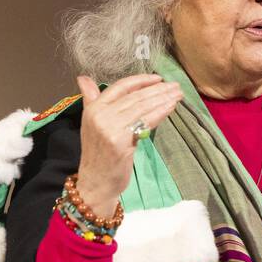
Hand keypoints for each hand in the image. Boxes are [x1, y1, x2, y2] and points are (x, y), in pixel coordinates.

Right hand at [74, 72, 184, 218]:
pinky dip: (160, 113)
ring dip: (163, 99)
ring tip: (178, 95)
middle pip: (135, 97)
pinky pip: (145, 122)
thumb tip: (83, 78)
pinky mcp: (121, 141)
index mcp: (93, 108)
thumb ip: (91, 100)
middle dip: (158, 90)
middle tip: (176, 86)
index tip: (158, 79)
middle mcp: (101, 114)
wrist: (96, 183)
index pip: (120, 87)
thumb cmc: (98, 156)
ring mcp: (110, 127)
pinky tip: (171, 108)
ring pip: (142, 108)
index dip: (141, 81)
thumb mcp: (91, 125)